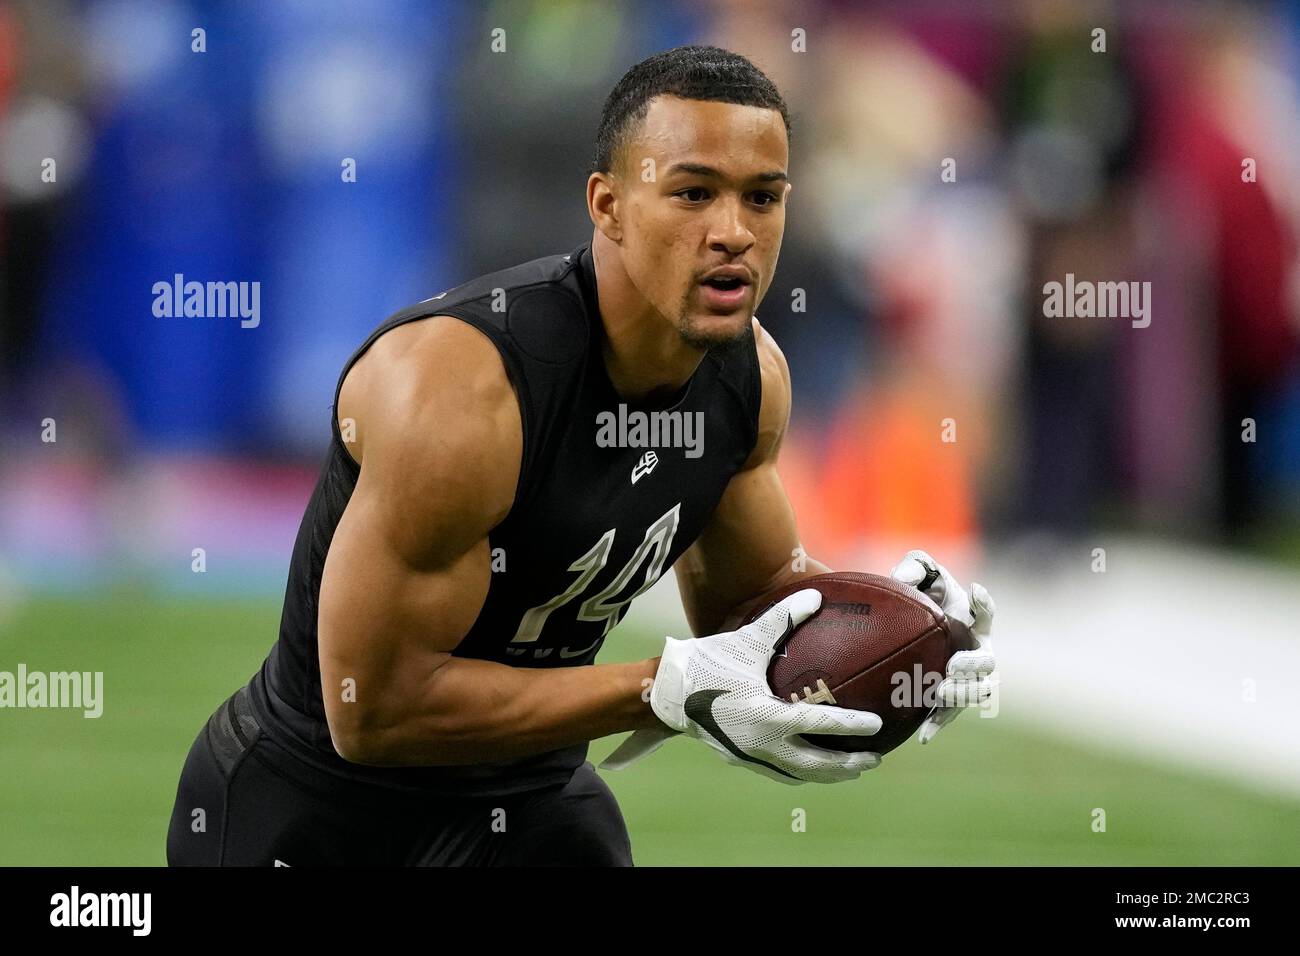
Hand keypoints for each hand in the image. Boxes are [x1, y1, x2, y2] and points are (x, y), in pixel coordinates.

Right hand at [599, 589, 882, 783]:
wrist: (667, 694)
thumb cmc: (708, 663)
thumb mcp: (747, 638)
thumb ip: (783, 617)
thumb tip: (816, 595)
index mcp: (768, 715)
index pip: (820, 724)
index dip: (852, 727)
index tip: (877, 727)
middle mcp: (763, 743)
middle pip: (817, 764)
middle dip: (849, 764)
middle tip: (875, 756)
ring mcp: (752, 756)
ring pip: (800, 774)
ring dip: (829, 774)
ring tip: (852, 768)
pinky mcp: (742, 760)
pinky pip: (781, 773)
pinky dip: (803, 772)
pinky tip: (812, 765)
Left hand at [889, 549, 997, 742]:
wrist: (901, 627)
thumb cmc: (916, 596)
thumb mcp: (916, 573)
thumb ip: (914, 565)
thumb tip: (903, 577)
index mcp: (971, 622)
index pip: (985, 613)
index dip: (984, 605)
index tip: (974, 590)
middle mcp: (975, 652)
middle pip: (986, 662)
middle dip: (973, 664)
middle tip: (953, 664)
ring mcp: (964, 678)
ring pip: (975, 692)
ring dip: (961, 694)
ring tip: (941, 692)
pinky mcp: (946, 698)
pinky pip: (947, 714)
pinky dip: (937, 723)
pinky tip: (923, 735)